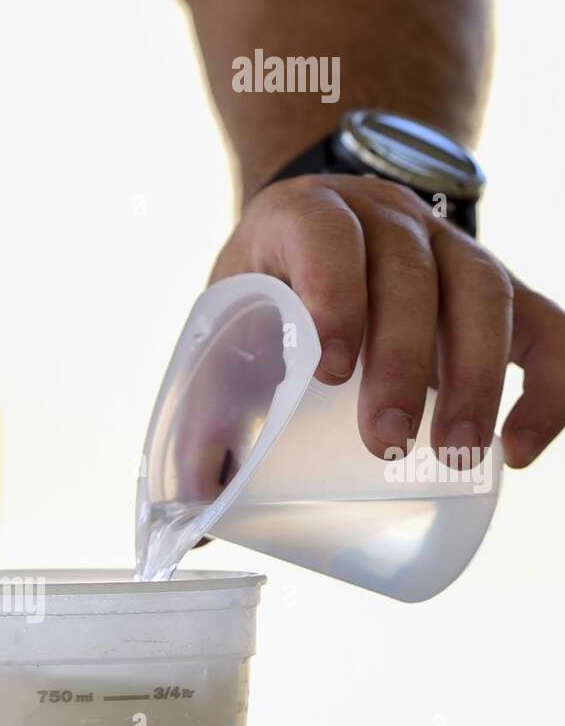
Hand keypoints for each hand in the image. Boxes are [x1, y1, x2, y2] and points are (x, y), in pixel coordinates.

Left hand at [211, 174, 564, 467]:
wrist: (314, 242)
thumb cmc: (262, 303)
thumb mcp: (223, 335)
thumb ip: (206, 413)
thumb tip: (196, 508)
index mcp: (302, 217)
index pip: (326, 234)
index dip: (334, 290)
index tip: (328, 369)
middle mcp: (384, 218)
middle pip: (415, 272)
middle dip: (405, 360)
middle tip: (385, 440)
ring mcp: (448, 246)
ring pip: (486, 290)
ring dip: (477, 376)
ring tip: (456, 454)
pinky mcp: (494, 289)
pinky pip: (543, 326)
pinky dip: (544, 386)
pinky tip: (519, 450)